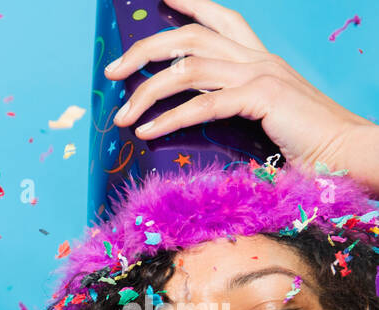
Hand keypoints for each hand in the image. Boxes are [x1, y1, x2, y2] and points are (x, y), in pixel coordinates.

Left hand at [107, 0, 378, 193]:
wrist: (342, 150)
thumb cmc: (300, 140)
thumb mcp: (259, 113)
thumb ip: (229, 102)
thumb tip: (186, 112)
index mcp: (258, 57)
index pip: (220, 18)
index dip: (190, 3)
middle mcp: (257, 57)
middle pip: (189, 38)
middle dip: (144, 51)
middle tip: (113, 71)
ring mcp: (260, 74)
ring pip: (188, 69)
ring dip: (146, 93)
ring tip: (121, 116)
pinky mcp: (261, 97)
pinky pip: (203, 104)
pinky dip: (169, 119)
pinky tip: (147, 131)